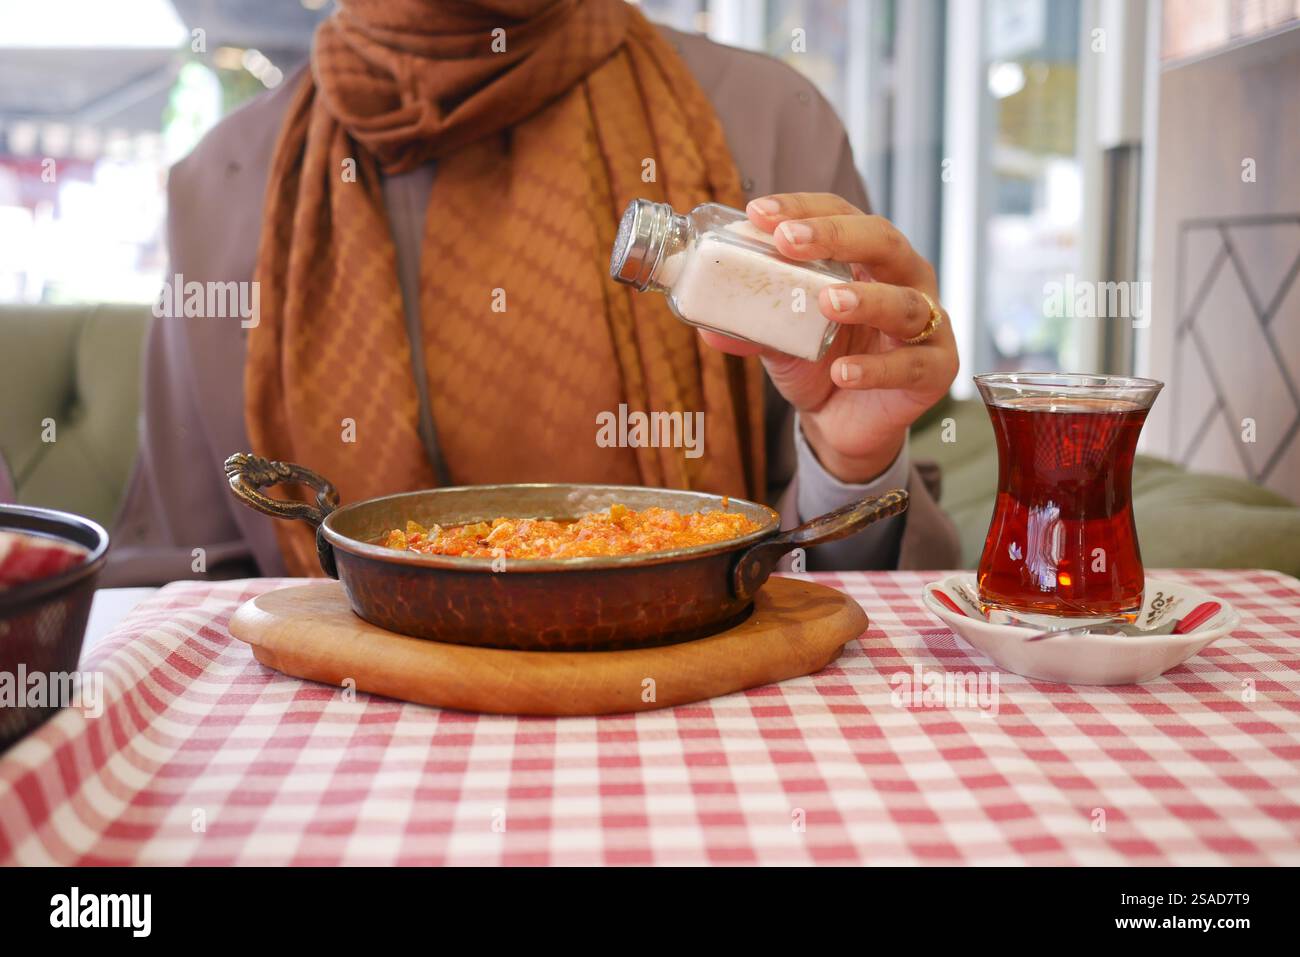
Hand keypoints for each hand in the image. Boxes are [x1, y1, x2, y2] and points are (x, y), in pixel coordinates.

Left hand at [698, 192, 958, 483]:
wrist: (843, 423)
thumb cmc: (820, 363)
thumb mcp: (780, 339)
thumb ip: (752, 325)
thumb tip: (706, 323)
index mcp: (868, 257)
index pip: (841, 214)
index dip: (803, 208)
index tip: (760, 212)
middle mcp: (905, 279)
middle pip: (883, 241)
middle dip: (836, 237)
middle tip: (790, 242)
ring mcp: (926, 324)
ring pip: (905, 303)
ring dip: (866, 300)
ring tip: (827, 303)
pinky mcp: (934, 369)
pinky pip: (909, 365)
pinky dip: (875, 368)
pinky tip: (843, 372)